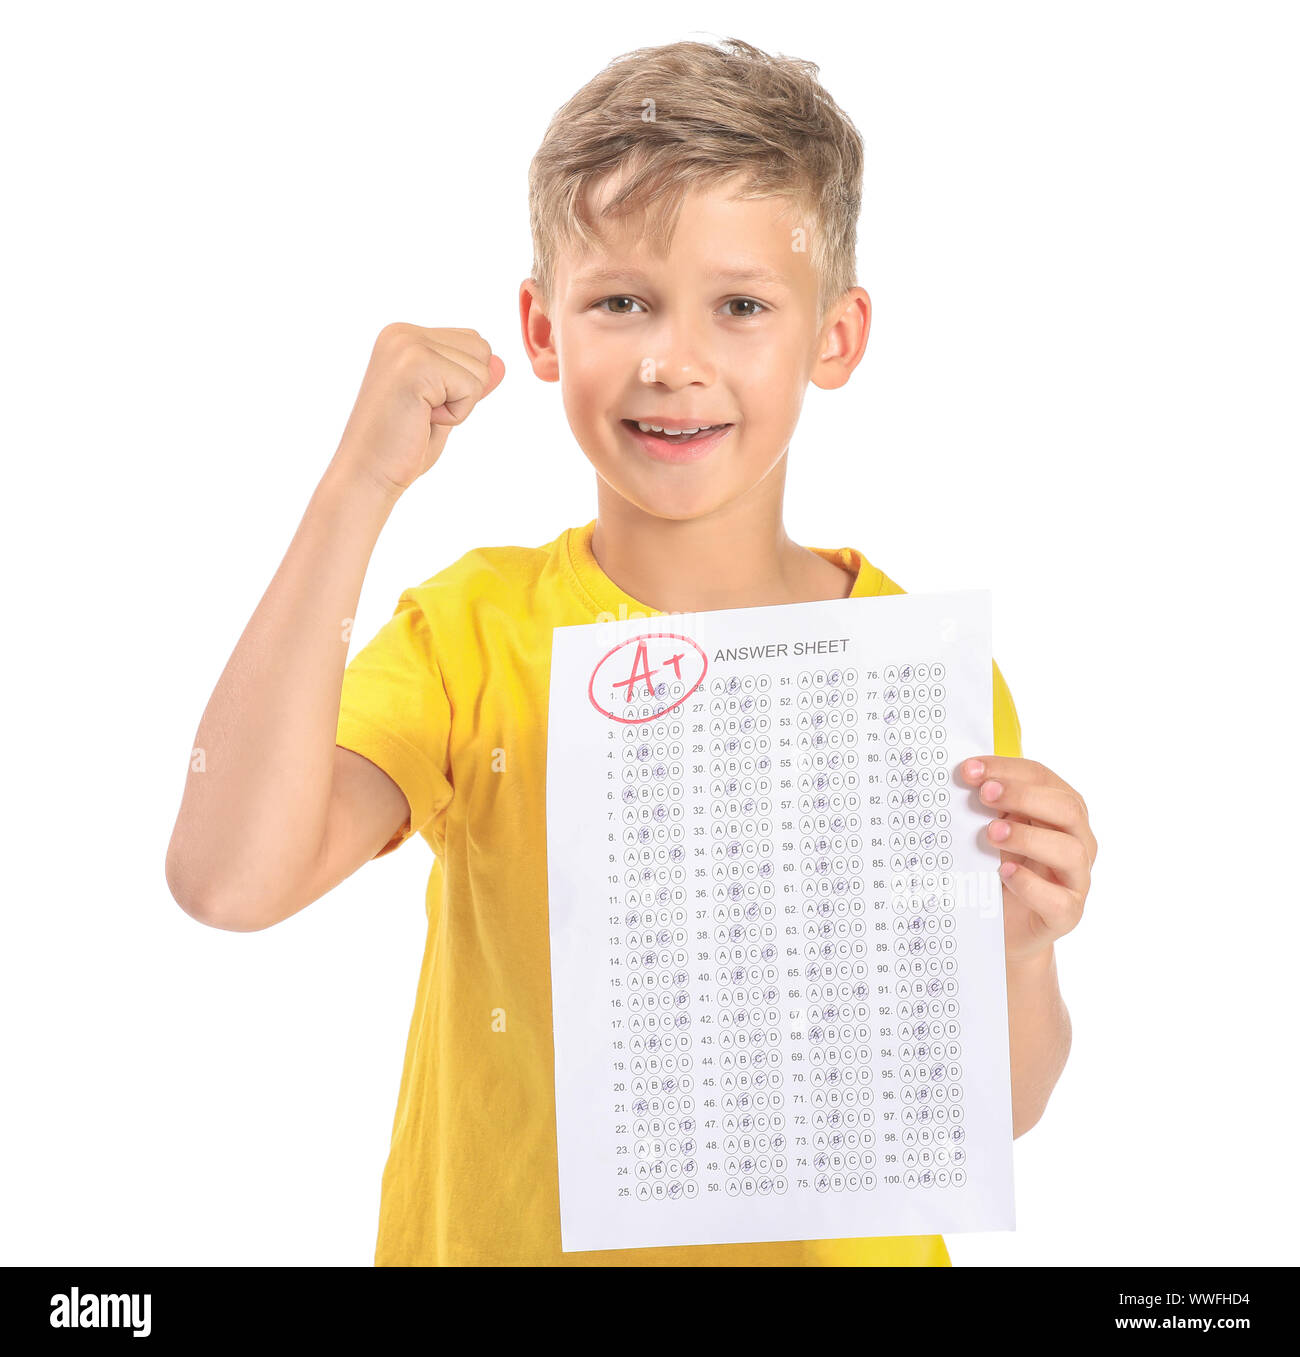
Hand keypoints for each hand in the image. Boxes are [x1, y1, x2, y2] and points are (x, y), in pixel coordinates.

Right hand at [331, 323, 505, 497]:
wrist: (368, 474)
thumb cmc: (401, 446)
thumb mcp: (444, 407)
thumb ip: (469, 381)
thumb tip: (501, 363)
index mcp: (404, 335)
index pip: (472, 342)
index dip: (462, 384)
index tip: (424, 405)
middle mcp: (402, 333)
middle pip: (482, 349)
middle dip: (466, 391)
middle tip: (423, 413)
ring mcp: (407, 345)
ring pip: (481, 368)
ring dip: (460, 404)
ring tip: (420, 416)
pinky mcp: (415, 365)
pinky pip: (471, 387)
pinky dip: (456, 415)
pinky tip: (421, 420)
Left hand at [960, 757, 1095, 965]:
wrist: (1002, 926)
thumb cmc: (999, 868)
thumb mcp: (993, 831)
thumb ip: (989, 806)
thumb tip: (963, 777)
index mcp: (1061, 811)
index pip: (1043, 778)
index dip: (1008, 770)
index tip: (970, 769)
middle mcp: (1077, 841)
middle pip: (1067, 808)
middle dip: (1024, 796)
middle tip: (985, 794)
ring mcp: (1076, 879)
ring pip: (1070, 851)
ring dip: (1028, 837)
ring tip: (992, 833)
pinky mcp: (1067, 913)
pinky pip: (1059, 900)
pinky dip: (1031, 884)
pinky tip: (1004, 873)